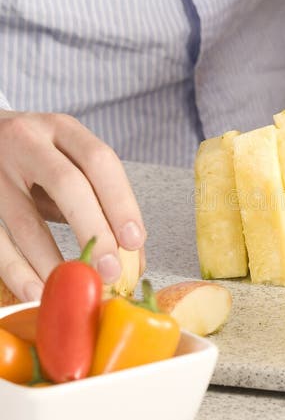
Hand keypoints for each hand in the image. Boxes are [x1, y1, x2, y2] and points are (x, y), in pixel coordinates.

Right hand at [0, 111, 145, 300]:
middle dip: (93, 230)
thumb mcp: (66, 161)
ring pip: (25, 221)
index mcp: (60, 128)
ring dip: (53, 261)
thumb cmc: (33, 158)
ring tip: (75, 287)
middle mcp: (25, 141)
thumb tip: (134, 260)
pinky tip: (34, 291)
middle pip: (66, 184)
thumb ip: (99, 201)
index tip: (134, 241)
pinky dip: (15, 270)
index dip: (120, 201)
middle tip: (111, 270)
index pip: (98, 160)